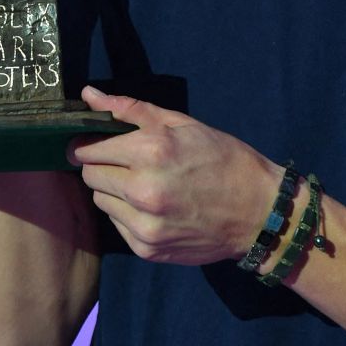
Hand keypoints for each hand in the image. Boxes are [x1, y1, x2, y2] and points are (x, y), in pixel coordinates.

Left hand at [69, 87, 280, 265]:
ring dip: (112, 190)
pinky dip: (127, 213)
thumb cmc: (221, 158)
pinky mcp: (147, 249)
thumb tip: (87, 96)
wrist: (258, 212)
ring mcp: (144, 225)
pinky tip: (153, 206)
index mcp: (151, 151)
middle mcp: (143, 190)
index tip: (95, 141)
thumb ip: (129, 109)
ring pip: (100, 201)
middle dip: (100, 164)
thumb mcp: (181, 123)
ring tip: (143, 183)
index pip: (88, 148)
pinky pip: (116, 225)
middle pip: (89, 175)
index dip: (88, 142)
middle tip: (124, 161)